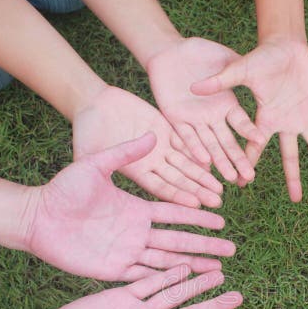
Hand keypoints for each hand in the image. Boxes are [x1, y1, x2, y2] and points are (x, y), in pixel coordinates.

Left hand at [25, 133, 234, 280]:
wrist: (34, 216)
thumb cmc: (62, 189)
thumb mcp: (95, 165)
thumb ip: (124, 153)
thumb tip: (153, 134)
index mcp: (136, 209)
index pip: (175, 214)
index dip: (198, 217)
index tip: (221, 217)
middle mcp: (136, 233)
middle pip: (179, 241)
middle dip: (205, 246)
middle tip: (231, 251)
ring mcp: (126, 253)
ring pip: (167, 261)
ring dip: (192, 266)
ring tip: (216, 272)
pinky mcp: (112, 270)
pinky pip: (143, 277)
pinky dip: (164, 280)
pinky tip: (185, 283)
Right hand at [72, 85, 223, 207]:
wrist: (91, 104)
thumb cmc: (85, 130)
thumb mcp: (90, 152)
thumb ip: (105, 162)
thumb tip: (118, 169)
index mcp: (136, 173)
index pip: (162, 188)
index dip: (179, 196)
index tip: (197, 205)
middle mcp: (152, 164)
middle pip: (180, 180)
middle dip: (199, 190)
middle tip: (219, 201)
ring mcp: (160, 148)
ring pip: (187, 163)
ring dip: (204, 174)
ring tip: (222, 185)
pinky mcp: (165, 129)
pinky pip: (186, 140)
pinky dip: (199, 148)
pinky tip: (215, 157)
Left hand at [147, 37, 263, 183]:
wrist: (170, 51)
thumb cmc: (199, 51)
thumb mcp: (223, 56)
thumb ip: (237, 67)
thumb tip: (258, 70)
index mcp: (227, 104)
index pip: (241, 123)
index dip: (250, 132)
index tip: (261, 142)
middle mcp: (214, 117)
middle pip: (228, 142)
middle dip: (238, 159)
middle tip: (250, 177)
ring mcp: (195, 120)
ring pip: (209, 145)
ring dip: (220, 161)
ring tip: (230, 178)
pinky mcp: (175, 119)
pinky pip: (186, 136)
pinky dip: (195, 148)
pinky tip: (204, 161)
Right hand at [191, 40, 307, 201]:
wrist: (282, 45)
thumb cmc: (260, 58)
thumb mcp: (240, 71)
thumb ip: (220, 82)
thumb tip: (192, 88)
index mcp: (266, 120)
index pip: (255, 148)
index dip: (248, 166)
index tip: (243, 185)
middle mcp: (286, 124)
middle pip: (290, 157)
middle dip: (294, 178)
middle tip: (298, 200)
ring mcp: (303, 115)